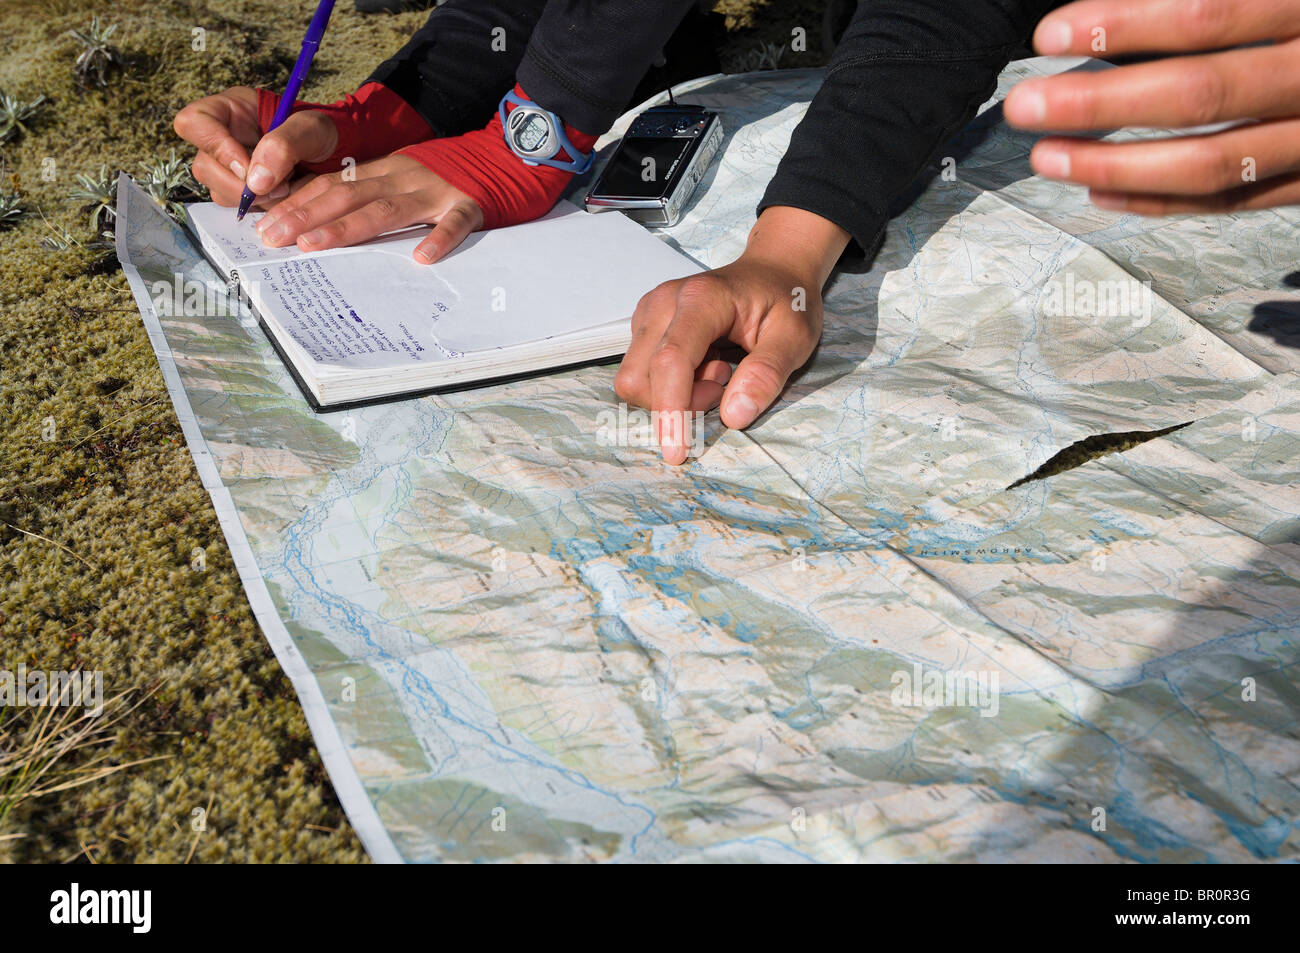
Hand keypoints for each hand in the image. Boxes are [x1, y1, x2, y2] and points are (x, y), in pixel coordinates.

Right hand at [173, 86, 336, 208]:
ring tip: (288, 189)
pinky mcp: (241, 191)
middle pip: (204, 166)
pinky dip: (264, 208)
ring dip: (255, 200)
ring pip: (220, 192)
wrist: (336, 153)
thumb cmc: (320, 132)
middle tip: (279, 187)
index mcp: (228, 110)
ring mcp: (228, 167)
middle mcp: (221, 139)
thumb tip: (254, 182)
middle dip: (241, 185)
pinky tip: (285, 198)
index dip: (215, 147)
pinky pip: (240, 208)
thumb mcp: (311, 128)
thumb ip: (283, 146)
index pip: (194, 123)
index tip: (247, 166)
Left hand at [253, 154, 483, 262]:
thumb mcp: (400, 177)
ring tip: (316, 245)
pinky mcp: (469, 205)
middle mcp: (402, 177)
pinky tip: (422, 258)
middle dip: (307, 216)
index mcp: (382, 171)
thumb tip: (319, 223)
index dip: (297, 204)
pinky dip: (439, 238)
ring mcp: (435, 192)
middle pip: (348, 195)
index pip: (331, 185)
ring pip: (386, 208)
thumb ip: (368, 195)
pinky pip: (454, 223)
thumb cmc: (444, 177)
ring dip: (348, 227)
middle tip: (275, 238)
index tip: (266, 226)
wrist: (500, 157)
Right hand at [613, 206, 848, 464]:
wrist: (773, 271)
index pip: (670, 362)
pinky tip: (706, 365)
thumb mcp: (795, 338)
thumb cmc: (785, 301)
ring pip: (635, 380)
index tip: (678, 452)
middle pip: (640, 378)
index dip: (670, 410)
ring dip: (675, 395)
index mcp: (702, 299)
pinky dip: (672, 385)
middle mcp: (664, 302)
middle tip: (724, 384)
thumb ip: (767, 374)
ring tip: (718, 373)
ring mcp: (649, 312)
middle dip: (677, 403)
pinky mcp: (645, 325)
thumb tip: (733, 417)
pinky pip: (642, 374)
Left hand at [1003, 0, 1299, 213]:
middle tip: (1023, 105)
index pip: (1211, 14)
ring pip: (1214, 163)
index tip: (1049, 33)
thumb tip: (1116, 8)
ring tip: (1046, 156)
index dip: (1123, 24)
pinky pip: (1234, 202)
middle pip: (1201, 94)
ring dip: (1116, 165)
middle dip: (1098, 104)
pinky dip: (1162, 203)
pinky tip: (1100, 192)